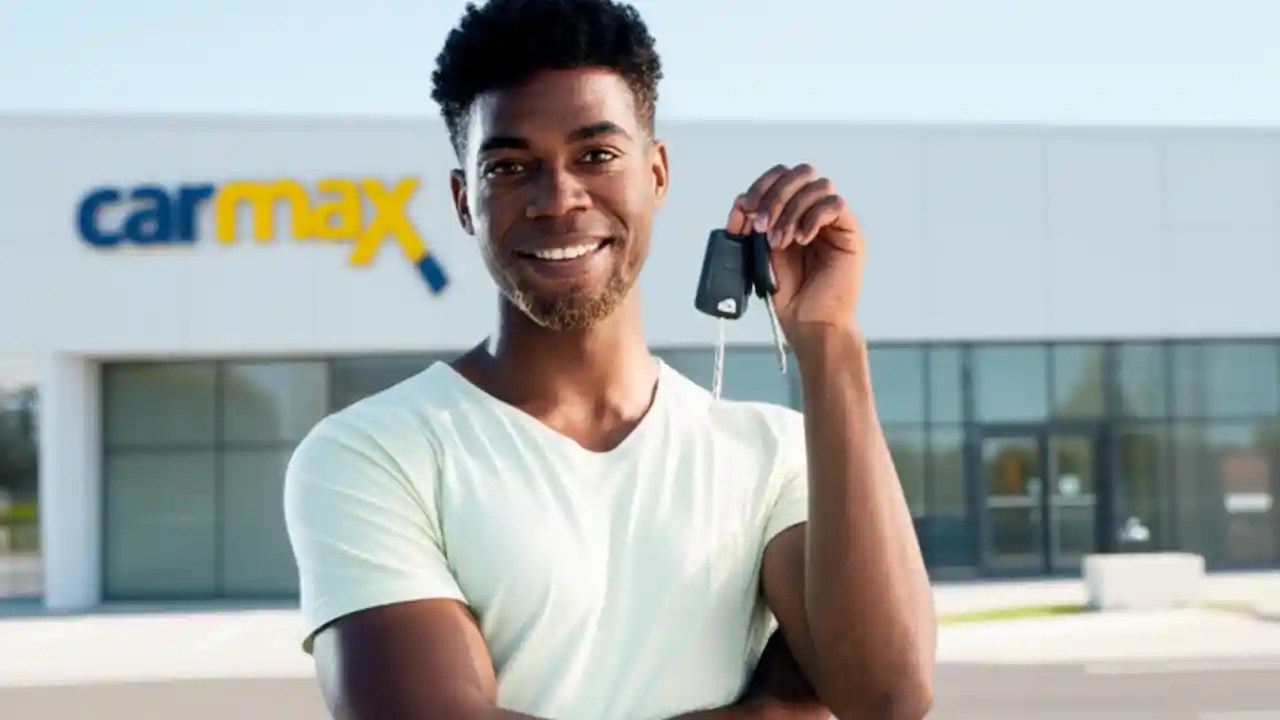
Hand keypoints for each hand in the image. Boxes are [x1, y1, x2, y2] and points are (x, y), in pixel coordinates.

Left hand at [725, 164, 863, 335]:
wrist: (808, 322)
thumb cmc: (787, 293)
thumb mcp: (757, 254)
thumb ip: (748, 228)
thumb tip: (739, 201)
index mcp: (791, 210)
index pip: (780, 176)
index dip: (761, 185)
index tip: (745, 208)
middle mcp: (813, 210)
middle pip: (799, 173)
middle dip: (775, 195)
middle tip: (762, 226)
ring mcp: (833, 219)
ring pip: (817, 187)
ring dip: (791, 212)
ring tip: (781, 242)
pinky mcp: (849, 231)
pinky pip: (835, 205)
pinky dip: (813, 218)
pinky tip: (802, 240)